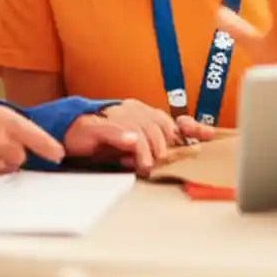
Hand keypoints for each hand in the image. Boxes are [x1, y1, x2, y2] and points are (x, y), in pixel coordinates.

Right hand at [0, 98, 64, 178]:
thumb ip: (4, 123)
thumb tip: (18, 136)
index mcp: (5, 119)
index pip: (36, 136)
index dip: (49, 147)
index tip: (58, 155)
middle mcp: (1, 140)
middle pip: (21, 156)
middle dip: (14, 153)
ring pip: (6, 167)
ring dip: (0, 162)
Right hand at [64, 100, 216, 175]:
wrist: (68, 135)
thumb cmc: (104, 142)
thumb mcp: (135, 145)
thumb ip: (157, 145)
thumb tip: (185, 149)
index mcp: (143, 114)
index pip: (171, 120)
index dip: (190, 127)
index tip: (208, 135)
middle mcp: (132, 111)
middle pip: (158, 128)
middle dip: (161, 148)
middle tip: (155, 165)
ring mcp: (114, 117)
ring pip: (139, 131)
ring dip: (145, 150)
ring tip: (143, 165)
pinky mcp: (95, 125)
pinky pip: (114, 130)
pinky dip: (124, 137)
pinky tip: (131, 143)